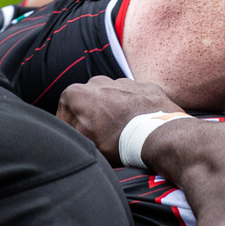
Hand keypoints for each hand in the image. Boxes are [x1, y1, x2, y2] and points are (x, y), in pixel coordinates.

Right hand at [58, 76, 181, 159]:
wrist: (159, 135)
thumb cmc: (118, 143)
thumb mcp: (85, 144)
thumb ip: (72, 134)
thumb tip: (71, 133)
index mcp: (75, 94)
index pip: (65, 114)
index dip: (73, 130)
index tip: (84, 141)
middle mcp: (97, 82)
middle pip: (90, 103)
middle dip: (94, 118)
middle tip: (105, 139)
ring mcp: (123, 81)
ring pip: (114, 99)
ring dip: (116, 113)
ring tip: (125, 134)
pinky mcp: (145, 86)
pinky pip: (137, 98)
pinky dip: (137, 110)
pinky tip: (141, 126)